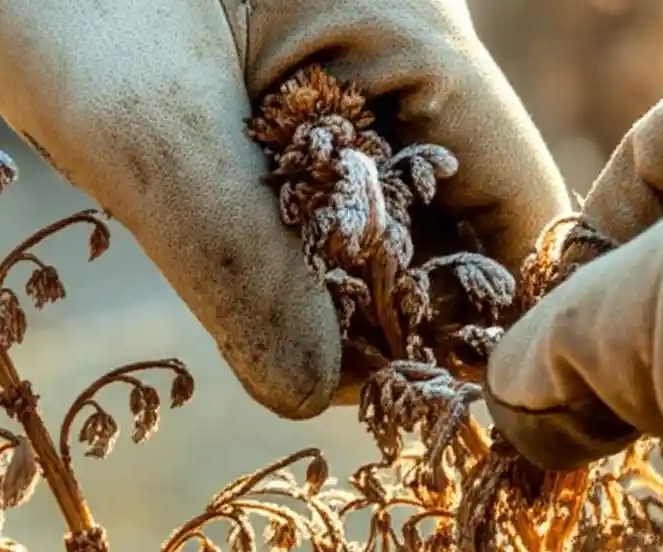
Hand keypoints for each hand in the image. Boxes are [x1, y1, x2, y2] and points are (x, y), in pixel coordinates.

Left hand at [0, 0, 567, 417]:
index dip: (481, 318)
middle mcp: (418, 45)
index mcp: (422, 35)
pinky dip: (312, 250)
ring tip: (293, 342)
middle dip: (405, 310)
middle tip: (337, 387)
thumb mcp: (144, 128)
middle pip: (464, 214)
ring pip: (401, 208)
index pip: (518, 206)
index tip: (419, 403)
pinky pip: (345, 188)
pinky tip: (266, 285)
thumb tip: (314, 395)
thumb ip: (238, 269)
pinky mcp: (316, 82)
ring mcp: (368, 63)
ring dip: (353, 288)